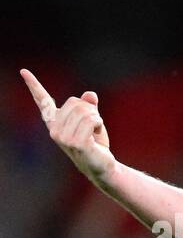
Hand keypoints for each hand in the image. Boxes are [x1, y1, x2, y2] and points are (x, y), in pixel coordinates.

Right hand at [21, 69, 116, 184]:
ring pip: (84, 110)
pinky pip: (90, 120)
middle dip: (90, 110)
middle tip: (92, 127)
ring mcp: (62, 137)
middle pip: (75, 101)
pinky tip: (96, 136)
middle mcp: (54, 129)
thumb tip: (90, 94)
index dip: (33, 85)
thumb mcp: (92, 121)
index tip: (24, 71)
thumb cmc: (96, 144)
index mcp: (55, 122)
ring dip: (96, 118)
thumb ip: (89, 106)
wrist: (103, 166)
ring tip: (94, 132)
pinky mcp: (75, 142)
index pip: (42, 101)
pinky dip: (98, 123)